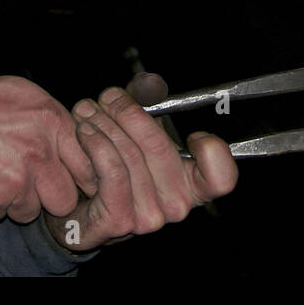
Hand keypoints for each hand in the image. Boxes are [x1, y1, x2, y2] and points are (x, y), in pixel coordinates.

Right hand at [0, 76, 96, 224]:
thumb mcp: (16, 92)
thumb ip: (49, 117)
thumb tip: (76, 138)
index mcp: (50, 120)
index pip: (89, 164)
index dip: (78, 177)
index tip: (68, 180)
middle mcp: (39, 152)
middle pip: (66, 199)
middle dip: (48, 197)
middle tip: (27, 184)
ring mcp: (16, 181)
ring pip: (31, 213)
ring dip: (15, 203)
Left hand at [43, 72, 237, 251]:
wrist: (81, 211)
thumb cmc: (116, 166)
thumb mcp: (137, 131)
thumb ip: (146, 102)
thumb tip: (150, 82)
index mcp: (192, 186)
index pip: (222, 178)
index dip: (212, 151)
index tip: (194, 134)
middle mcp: (176, 206)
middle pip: (159, 146)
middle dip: (128, 112)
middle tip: (109, 96)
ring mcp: (149, 218)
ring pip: (130, 156)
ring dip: (103, 125)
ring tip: (87, 110)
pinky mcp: (118, 223)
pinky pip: (111, 172)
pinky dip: (96, 145)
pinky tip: (84, 132)